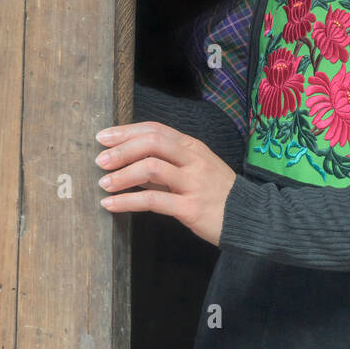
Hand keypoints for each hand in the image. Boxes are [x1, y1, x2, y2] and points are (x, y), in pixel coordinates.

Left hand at [95, 119, 236, 244]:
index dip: (127, 131)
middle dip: (122, 149)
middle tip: (100, 160)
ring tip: (103, 184)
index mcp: (193, 147)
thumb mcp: (195, 171)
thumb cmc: (218, 194)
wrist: (250, 219)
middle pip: (152, 143)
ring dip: (122, 175)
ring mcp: (193, 183)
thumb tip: (129, 164)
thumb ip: (166, 166)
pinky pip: (154, 200)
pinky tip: (111, 205)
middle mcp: (193, 160)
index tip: (103, 136)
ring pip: (152, 168)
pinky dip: (127, 201)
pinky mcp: (191, 208)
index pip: (156, 130)